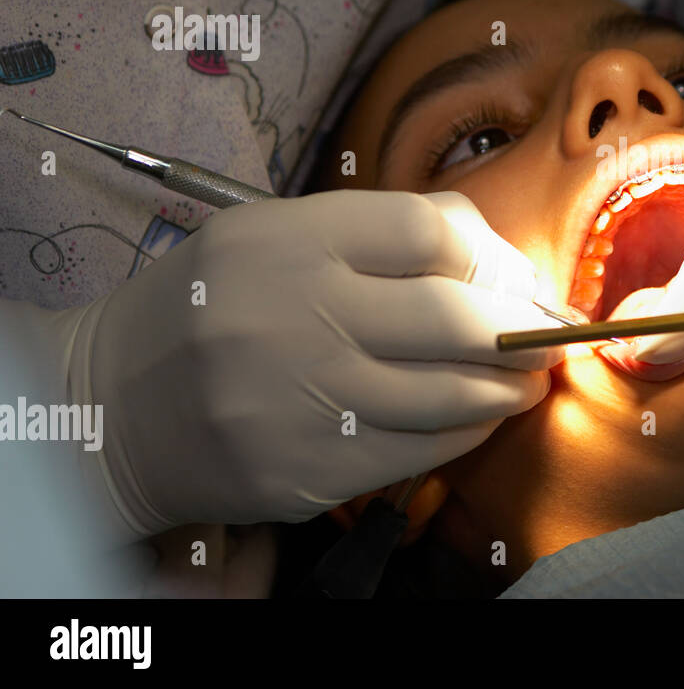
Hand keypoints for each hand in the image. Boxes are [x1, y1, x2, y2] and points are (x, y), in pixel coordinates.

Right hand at [38, 190, 562, 537]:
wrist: (111, 405)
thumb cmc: (215, 306)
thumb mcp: (276, 234)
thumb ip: (383, 234)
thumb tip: (502, 263)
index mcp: (290, 241)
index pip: (434, 232)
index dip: (499, 258)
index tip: (521, 279)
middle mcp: (295, 317)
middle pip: (456, 318)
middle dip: (524, 331)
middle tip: (551, 336)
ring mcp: (299, 402)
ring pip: (450, 395)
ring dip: (510, 388)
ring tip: (529, 378)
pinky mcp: (304, 471)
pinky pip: (420, 452)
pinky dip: (467, 432)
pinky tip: (480, 416)